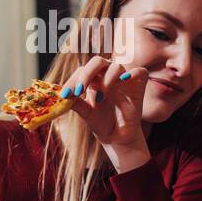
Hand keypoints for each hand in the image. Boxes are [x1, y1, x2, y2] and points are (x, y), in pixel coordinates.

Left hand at [63, 56, 150, 172]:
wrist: (118, 138)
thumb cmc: (101, 123)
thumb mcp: (86, 114)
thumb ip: (76, 104)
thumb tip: (62, 96)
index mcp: (93, 80)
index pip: (82, 71)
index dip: (72, 81)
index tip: (65, 95)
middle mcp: (107, 76)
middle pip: (97, 62)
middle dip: (87, 74)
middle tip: (79, 90)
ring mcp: (123, 79)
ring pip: (116, 66)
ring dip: (106, 80)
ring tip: (101, 97)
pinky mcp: (138, 85)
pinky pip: (139, 72)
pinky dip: (132, 74)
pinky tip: (125, 80)